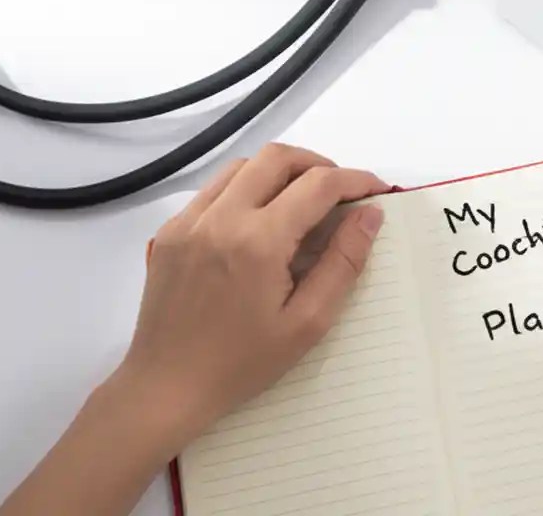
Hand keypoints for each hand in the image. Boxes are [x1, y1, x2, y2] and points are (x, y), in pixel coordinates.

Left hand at [117, 144, 390, 449]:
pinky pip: (215, 188)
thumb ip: (342, 263)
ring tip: (303, 202)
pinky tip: (260, 221)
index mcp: (259, 241)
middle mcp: (221, 217)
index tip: (376, 191)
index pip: (317, 185)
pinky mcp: (171, 229)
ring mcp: (190, 220)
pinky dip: (247, 188)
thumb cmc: (244, 363)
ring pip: (244, 165)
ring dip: (281, 172)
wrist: (167, 385)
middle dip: (319, 165)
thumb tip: (369, 215)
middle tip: (341, 193)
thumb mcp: (307, 322)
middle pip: (279, 157)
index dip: (355, 180)